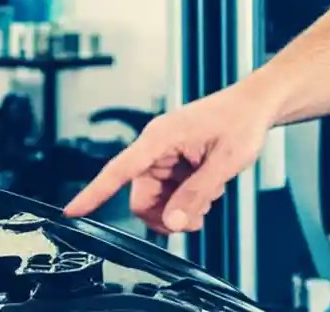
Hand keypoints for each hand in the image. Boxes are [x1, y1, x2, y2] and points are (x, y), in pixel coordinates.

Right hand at [63, 82, 272, 233]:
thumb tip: (171, 222)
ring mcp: (167, 155)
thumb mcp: (225, 162)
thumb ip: (196, 194)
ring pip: (158, 200)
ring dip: (180, 208)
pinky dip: (188, 199)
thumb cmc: (242, 121)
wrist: (257, 106)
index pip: (118, 170)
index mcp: (160, 138)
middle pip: (142, 198)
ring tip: (210, 196)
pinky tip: (209, 189)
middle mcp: (157, 146)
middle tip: (195, 220)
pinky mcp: (177, 162)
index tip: (72, 212)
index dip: (93, 194)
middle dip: (166, 215)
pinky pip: (171, 193)